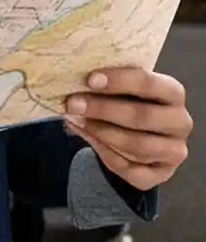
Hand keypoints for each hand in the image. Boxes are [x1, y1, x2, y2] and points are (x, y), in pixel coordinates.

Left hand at [64, 67, 192, 190]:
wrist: (137, 135)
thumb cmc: (128, 103)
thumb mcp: (122, 89)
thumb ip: (108, 86)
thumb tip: (75, 83)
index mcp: (173, 93)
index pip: (151, 84)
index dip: (120, 81)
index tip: (90, 80)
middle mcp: (180, 122)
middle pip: (143, 116)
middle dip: (103, 109)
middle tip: (73, 104)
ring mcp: (174, 151)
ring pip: (137, 145)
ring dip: (101, 132)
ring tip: (76, 121)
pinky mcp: (162, 173)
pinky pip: (131, 169)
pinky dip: (105, 154)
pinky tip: (88, 138)